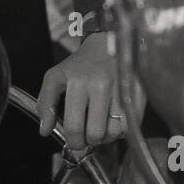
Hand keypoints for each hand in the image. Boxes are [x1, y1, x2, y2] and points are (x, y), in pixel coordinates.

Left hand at [36, 31, 122, 151]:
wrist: (107, 42)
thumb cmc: (80, 64)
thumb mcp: (55, 77)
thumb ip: (45, 103)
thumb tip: (44, 131)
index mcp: (78, 82)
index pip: (74, 126)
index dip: (73, 141)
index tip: (74, 141)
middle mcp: (101, 86)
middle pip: (96, 133)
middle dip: (90, 140)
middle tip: (88, 135)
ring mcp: (122, 89)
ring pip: (115, 132)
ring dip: (107, 136)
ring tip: (102, 125)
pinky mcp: (138, 92)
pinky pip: (131, 125)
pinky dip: (122, 129)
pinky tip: (115, 119)